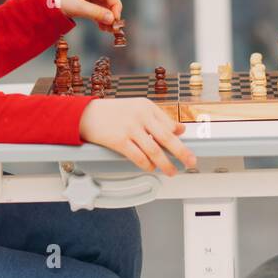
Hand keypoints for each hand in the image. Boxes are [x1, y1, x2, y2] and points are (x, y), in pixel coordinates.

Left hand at [46, 0, 122, 31]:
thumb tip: (112, 19)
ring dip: (105, 16)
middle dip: (111, 13)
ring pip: (100, 4)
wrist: (36, 4)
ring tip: (109, 30)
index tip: (116, 20)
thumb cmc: (54, 1)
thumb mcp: (76, 8)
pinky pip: (93, 8)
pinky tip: (102, 27)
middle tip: (114, 28)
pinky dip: (98, 17)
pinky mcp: (79, 0)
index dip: (115, 6)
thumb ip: (95, 13)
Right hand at [78, 99, 197, 174]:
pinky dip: (147, 165)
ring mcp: (130, 128)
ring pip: (154, 150)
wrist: (86, 113)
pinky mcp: (119, 140)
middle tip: (191, 162)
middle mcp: (140, 116)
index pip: (169, 125)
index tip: (188, 149)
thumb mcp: (137, 108)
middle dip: (182, 152)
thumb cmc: (113, 112)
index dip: (179, 139)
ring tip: (172, 171)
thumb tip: (180, 129)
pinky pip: (138, 156)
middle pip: (167, 137)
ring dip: (165, 164)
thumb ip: (158, 119)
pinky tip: (151, 168)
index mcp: (147, 106)